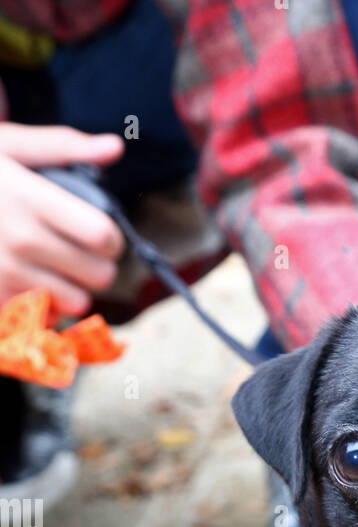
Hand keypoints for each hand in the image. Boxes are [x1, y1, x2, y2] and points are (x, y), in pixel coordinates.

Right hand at [0, 125, 124, 316]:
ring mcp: (6, 272)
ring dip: (73, 289)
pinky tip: (33, 282)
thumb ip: (64, 147)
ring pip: (76, 302)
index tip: (103, 236)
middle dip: (97, 266)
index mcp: (30, 198)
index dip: (112, 239)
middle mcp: (20, 239)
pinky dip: (45, 305)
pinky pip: (44, 316)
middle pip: (98, 276)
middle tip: (81, 254)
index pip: (102, 236)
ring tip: (55, 268)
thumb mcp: (11, 146)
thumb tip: (114, 147)